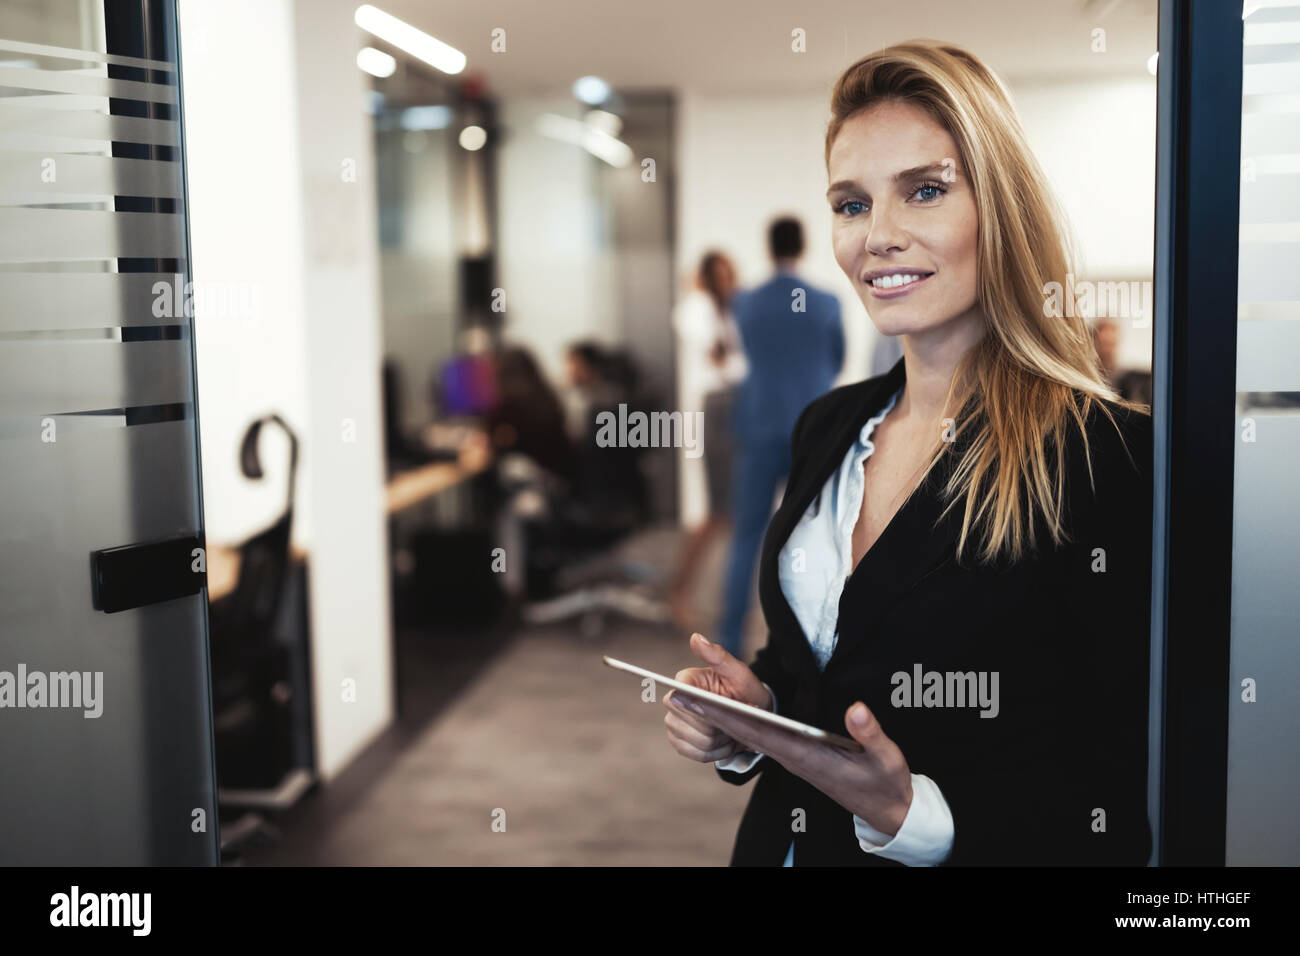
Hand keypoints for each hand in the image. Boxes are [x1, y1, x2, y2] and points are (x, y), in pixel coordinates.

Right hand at [663, 633, 771, 762]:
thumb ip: (718, 656)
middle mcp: (674, 700)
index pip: (682, 696)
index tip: (727, 706)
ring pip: (696, 741)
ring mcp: (674, 722)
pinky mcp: (679, 741)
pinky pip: (696, 754)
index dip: (705, 707)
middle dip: (718, 725)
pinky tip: (726, 742)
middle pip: (690, 722)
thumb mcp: (739, 672)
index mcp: (686, 680)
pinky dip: (716, 753)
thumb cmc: (746, 690)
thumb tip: (696, 637)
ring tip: (733, 729)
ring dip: (721, 741)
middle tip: (735, 719)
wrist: (752, 715)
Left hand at [680, 693, 914, 837]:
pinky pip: (761, 739)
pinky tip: (723, 715)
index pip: (758, 732)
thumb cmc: (884, 782)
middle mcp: (792, 756)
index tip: (697, 703)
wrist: (886, 810)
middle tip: (674, 695)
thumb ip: (870, 734)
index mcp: (806, 755)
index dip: (726, 716)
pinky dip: (738, 724)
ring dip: (718, 718)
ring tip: (689, 700)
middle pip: (742, 732)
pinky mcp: (797, 757)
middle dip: (708, 714)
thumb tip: (857, 710)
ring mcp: (792, 758)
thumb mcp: (885, 759)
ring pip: (748, 735)